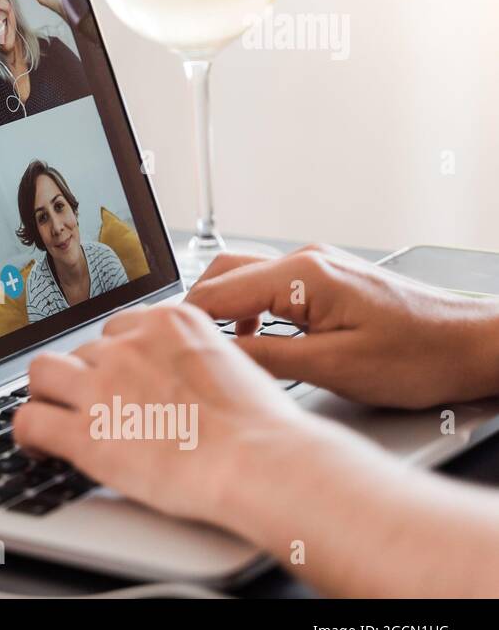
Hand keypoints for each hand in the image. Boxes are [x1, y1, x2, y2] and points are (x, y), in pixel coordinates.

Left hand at [13, 304, 335, 523]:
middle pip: (80, 350)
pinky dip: (28, 431)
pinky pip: (30, 419)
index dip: (112, 356)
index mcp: (167, 323)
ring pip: (43, 373)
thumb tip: (176, 375)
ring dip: (50, 394)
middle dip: (84, 377)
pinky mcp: (84, 432)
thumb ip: (190, 358)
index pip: (116, 328)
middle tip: (93, 406)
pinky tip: (36, 443)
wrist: (259, 463)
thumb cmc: (260, 427)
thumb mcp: (229, 364)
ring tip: (57, 418)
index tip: (112, 375)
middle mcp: (128, 346)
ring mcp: (101, 386)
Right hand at [185, 244, 498, 408]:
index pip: (217, 292)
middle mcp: (306, 261)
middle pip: (222, 273)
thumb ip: (266, 360)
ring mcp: (318, 267)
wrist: (472, 345)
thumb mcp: (333, 368)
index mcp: (302, 277)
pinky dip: (250, 310)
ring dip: (223, 309)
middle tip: (178, 348)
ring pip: (245, 277)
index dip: (184, 321)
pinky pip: (270, 286)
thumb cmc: (420, 356)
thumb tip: (215, 358)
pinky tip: (254, 340)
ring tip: (212, 348)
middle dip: (194, 310)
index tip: (160, 345)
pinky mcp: (328, 280)